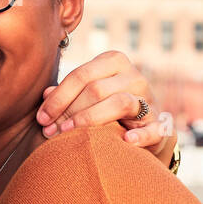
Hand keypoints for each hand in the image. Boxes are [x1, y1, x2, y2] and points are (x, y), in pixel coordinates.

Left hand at [36, 50, 174, 163]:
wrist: (144, 127)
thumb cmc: (105, 108)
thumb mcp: (86, 95)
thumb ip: (67, 93)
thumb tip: (45, 94)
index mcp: (113, 62)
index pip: (81, 75)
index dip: (58, 98)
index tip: (41, 118)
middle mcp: (133, 76)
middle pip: (96, 90)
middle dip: (68, 112)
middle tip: (49, 132)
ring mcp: (149, 99)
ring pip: (120, 103)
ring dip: (90, 120)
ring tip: (69, 135)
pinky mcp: (161, 124)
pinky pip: (153, 128)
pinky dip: (141, 135)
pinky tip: (126, 141)